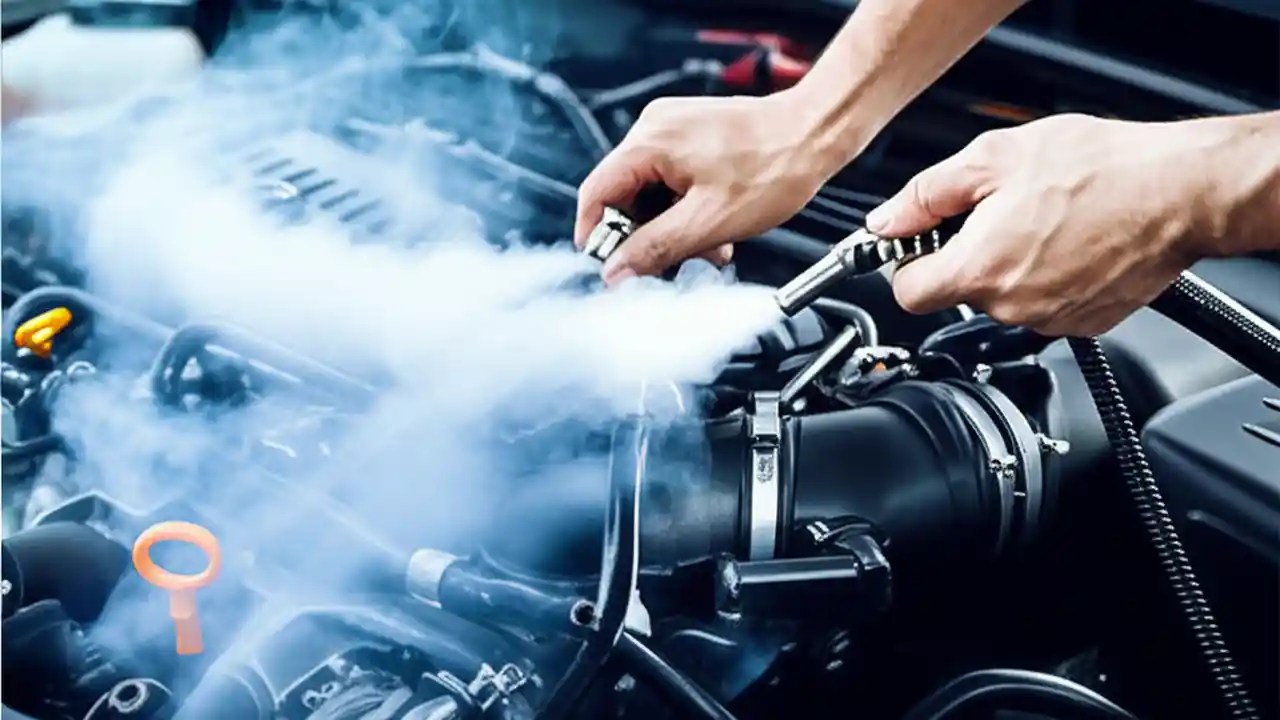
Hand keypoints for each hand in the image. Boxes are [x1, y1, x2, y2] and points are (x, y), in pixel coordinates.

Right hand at [575, 91, 840, 284]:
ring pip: (649, 192)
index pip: (595, 193)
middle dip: (646, 235)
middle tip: (672, 262)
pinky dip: (684, 209)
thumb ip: (655, 248)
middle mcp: (655, 128)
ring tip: (707, 246)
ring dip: (670, 227)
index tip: (609, 266)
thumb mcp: (709, 222)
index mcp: (650, 142)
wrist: (816, 134)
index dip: (596, 236)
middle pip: (622, 195)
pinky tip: (712, 228)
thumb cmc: (775, 166)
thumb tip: (616, 271)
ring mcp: (673, 129)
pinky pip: (670, 180)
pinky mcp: (691, 136)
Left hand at [869, 113, 1240, 336]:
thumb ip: (925, 196)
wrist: (1181, 190)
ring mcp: (1051, 320)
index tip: (920, 242)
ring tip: (1046, 220)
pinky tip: (1073, 240)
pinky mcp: (1086, 323)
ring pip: (1005, 299)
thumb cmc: (1098, 169)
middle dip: (969, 254)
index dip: (908, 263)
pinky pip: (1047, 305)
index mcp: (978, 270)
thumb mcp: (992, 159)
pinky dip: (1051, 277)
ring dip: (1013, 264)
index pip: (906, 294)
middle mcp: (1011, 307)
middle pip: (959, 292)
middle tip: (1002, 211)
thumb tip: (885, 222)